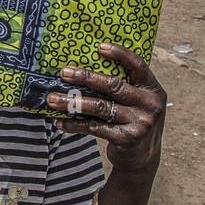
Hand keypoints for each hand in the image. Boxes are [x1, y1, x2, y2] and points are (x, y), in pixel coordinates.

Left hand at [46, 43, 166, 176]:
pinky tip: (59, 121)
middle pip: (113, 85)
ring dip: (73, 102)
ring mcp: (140, 122)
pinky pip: (94, 128)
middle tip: (63, 73)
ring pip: (100, 107)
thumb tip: (81, 69)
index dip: (120, 54)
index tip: (99, 47)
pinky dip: (74, 124)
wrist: (144, 157)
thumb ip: (121, 87)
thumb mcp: (136, 102)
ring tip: (52, 99)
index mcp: (152, 89)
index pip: (138, 66)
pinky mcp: (127, 139)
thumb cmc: (133, 121)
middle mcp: (150, 104)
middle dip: (86, 78)